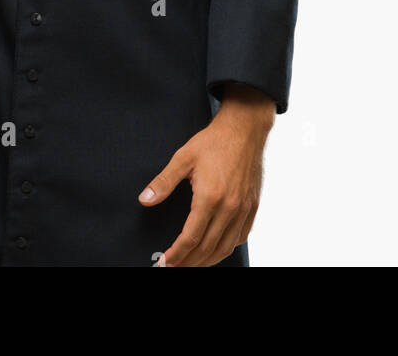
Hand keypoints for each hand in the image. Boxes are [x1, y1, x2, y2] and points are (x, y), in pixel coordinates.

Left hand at [138, 84, 275, 266]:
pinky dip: (227, 248)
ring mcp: (243, 208)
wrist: (245, 129)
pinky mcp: (252, 205)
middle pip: (207, 248)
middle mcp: (229, 207)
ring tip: (192, 264)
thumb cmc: (214, 141)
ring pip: (226, 247)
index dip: (176, 254)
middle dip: (189, 263)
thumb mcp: (183, 157)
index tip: (165, 263)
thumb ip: (164, 181)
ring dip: (208, 261)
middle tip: (174, 268)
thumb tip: (145, 199)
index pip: (191, 238)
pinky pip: (241, 236)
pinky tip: (216, 249)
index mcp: (210, 197)